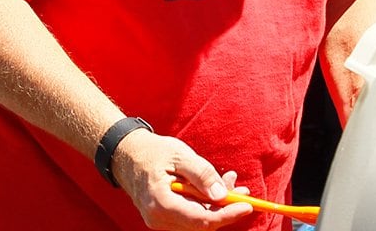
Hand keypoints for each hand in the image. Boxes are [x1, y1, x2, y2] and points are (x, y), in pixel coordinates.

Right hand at [112, 129, 252, 229]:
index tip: (248, 205)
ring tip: (229, 181)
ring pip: (198, 221)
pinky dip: (206, 203)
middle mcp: (158, 218)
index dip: (227, 215)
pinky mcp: (164, 218)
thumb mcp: (180, 155)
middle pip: (202, 224)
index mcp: (160, 203)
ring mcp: (160, 221)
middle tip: (242, 189)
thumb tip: (222, 195)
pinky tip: (215, 186)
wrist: (126, 155)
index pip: (200, 220)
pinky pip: (191, 216)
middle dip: (226, 209)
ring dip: (217, 205)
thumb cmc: (153, 152)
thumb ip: (201, 174)